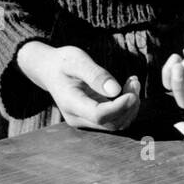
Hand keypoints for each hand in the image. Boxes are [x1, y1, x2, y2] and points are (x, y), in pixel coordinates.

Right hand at [16, 41, 140, 131]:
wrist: (49, 70)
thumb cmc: (62, 62)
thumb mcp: (76, 60)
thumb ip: (95, 74)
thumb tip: (116, 90)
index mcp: (71, 103)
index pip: (100, 115)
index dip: (119, 106)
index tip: (132, 91)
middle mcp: (77, 117)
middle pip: (112, 122)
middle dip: (129, 104)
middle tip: (134, 81)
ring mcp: (85, 120)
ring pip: (117, 123)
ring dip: (131, 106)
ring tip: (133, 82)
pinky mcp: (93, 118)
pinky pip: (115, 119)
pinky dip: (127, 106)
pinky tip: (128, 88)